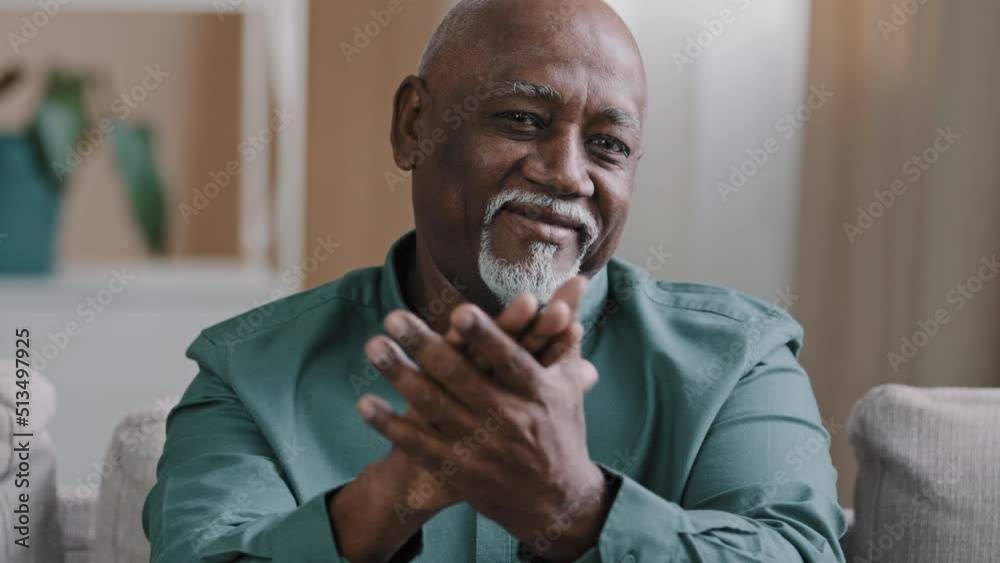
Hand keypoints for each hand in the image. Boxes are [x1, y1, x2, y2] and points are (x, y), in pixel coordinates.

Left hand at [363, 277, 591, 515]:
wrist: (558, 504)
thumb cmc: (561, 431)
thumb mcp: (568, 384)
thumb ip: (564, 333)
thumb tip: (577, 283)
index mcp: (539, 393)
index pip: (509, 360)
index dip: (485, 337)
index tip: (458, 312)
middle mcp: (510, 419)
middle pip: (461, 378)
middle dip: (425, 346)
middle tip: (394, 317)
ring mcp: (482, 447)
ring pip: (434, 407)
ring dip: (400, 376)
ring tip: (374, 347)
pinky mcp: (460, 471)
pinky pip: (419, 445)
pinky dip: (392, 425)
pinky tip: (366, 403)